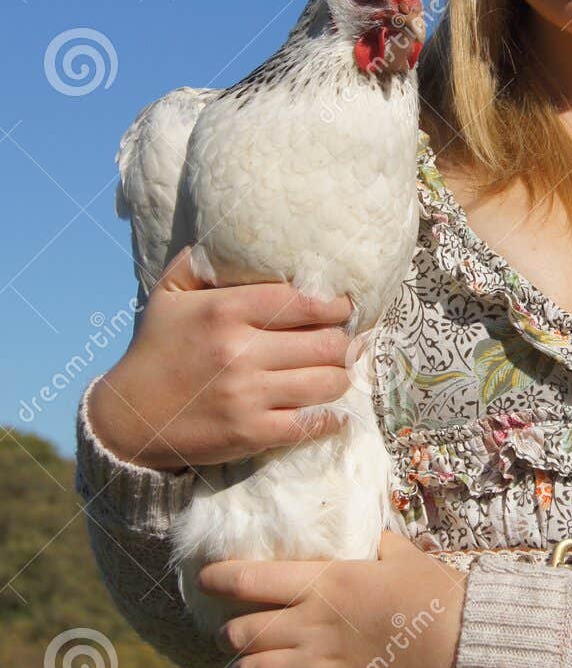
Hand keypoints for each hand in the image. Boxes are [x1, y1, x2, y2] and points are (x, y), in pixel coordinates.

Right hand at [87, 245, 353, 468]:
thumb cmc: (156, 349)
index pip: (304, 302)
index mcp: (224, 311)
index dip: (336, 305)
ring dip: (340, 377)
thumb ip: (200, 261)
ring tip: (337, 371)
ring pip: (327, 382)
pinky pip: (311, 423)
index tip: (343, 307)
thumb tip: (230, 234)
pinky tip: (332, 410)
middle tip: (346, 341)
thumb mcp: (169, 295)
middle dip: (344, 342)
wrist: (128, 418)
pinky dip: (330, 417)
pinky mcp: (251, 433)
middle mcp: (239, 351)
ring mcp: (247, 395)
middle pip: (326, 343)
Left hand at [200, 532, 467, 667]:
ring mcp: (319, 666)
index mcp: (325, 582)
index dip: (219, 579)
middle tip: (231, 629)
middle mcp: (312, 625)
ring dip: (238, 667)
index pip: (250, 580)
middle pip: (244, 631)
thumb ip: (367, 543)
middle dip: (230, 631)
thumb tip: (356, 531)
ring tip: (237, 664)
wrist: (460, 642)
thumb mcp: (398, 552)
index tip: (205, 578)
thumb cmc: (432, 592)